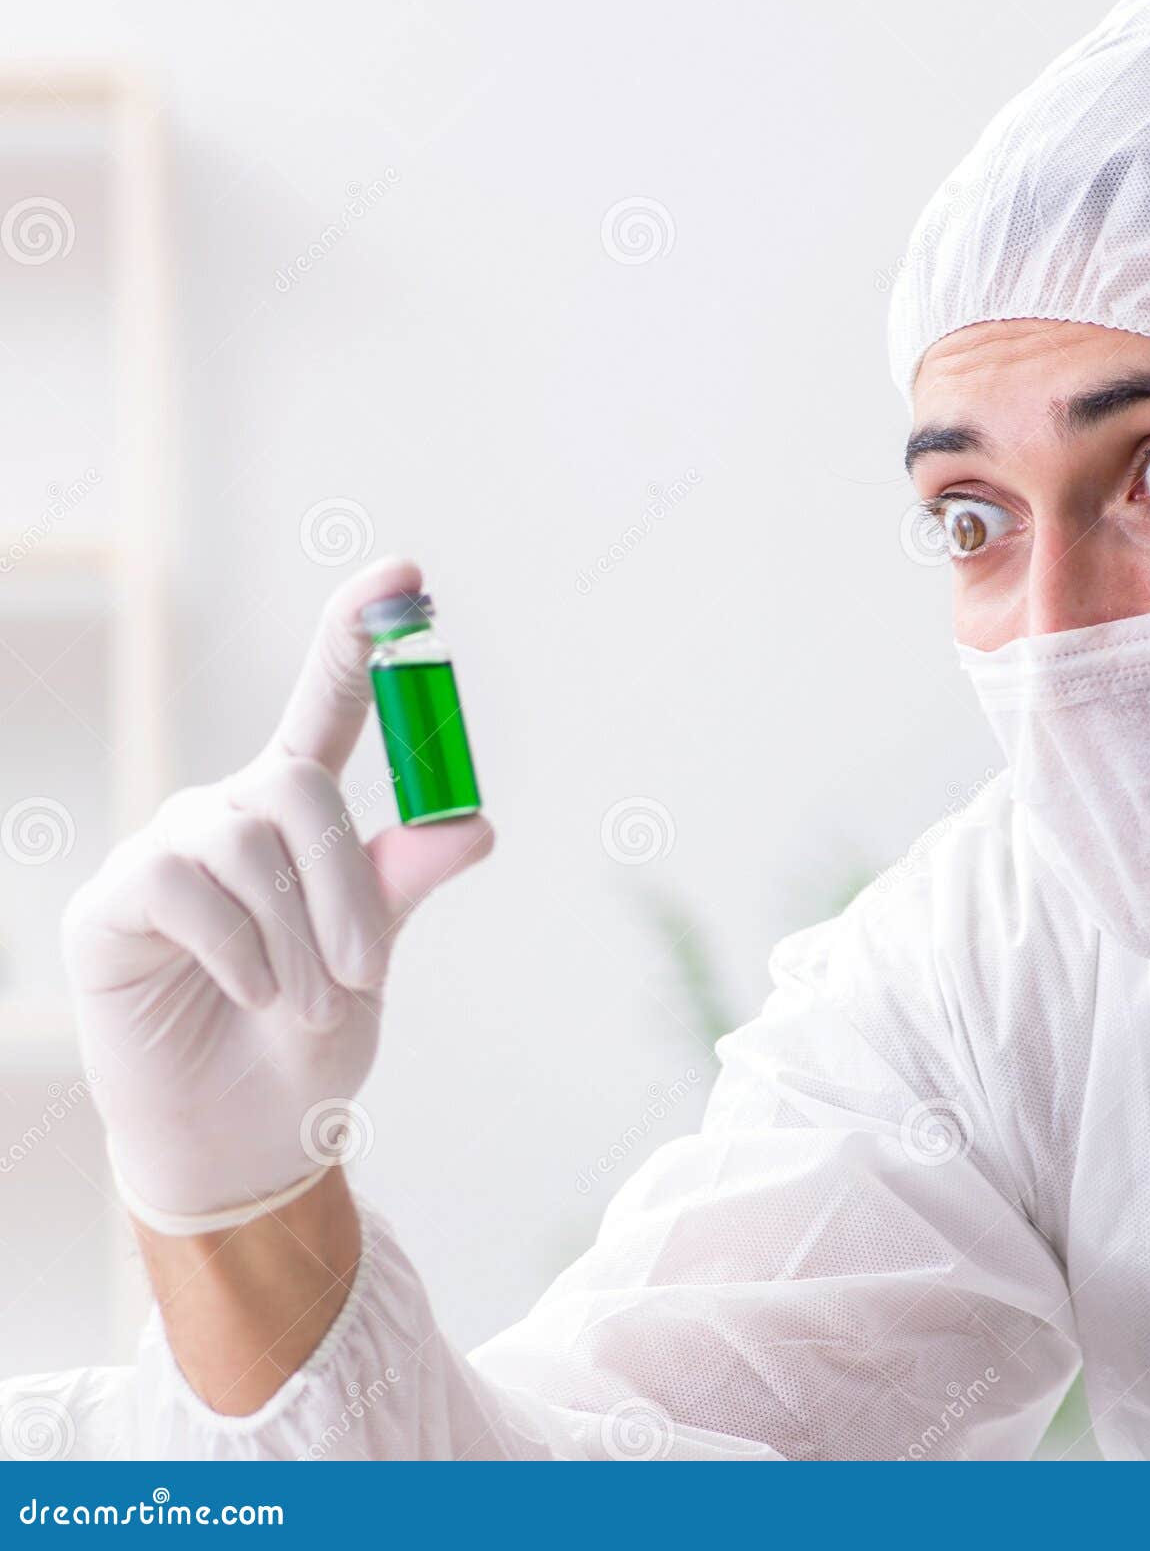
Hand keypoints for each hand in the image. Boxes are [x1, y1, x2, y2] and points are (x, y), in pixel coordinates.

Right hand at [63, 557, 493, 1220]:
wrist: (242, 1133)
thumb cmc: (310, 1036)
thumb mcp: (372, 958)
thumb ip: (403, 883)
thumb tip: (473, 822)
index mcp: (300, 814)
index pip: (326, 705)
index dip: (359, 635)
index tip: (407, 575)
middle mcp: (232, 812)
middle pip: (298, 788)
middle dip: (345, 891)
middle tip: (359, 976)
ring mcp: (169, 847)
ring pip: (249, 843)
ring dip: (295, 941)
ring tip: (300, 1003)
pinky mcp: (117, 897)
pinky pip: (183, 884)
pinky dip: (239, 950)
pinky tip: (244, 993)